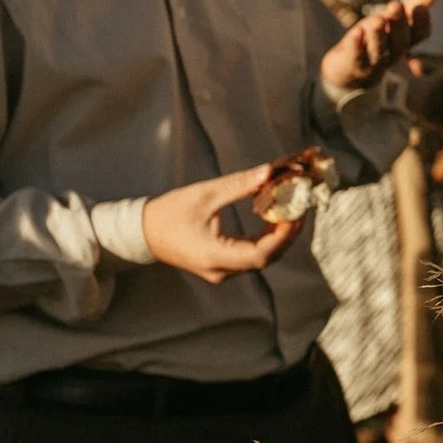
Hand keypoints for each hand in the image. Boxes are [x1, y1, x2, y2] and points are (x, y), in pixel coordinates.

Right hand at [142, 167, 301, 281]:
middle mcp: (220, 270)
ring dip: (280, 235)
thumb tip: (269, 171)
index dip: (283, 235)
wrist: (141, 232)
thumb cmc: (168, 212)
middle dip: (287, 232)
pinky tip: (275, 217)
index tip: (297, 211)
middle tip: (301, 205)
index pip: (261, 254)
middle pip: (266, 257)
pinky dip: (267, 238)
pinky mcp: (222, 266)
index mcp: (213, 256)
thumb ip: (238, 185)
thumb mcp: (204, 194)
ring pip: (262, 258)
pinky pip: (253, 256)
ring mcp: (221, 271)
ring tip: (292, 208)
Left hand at [320, 0, 441, 93]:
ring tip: (378, 19)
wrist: (350, 69)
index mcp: (406, 40)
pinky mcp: (352, 67)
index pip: (420, 34)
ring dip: (379, 35)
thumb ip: (419, 0)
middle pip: (400, 42)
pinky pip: (355, 58)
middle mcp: (393, 53)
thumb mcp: (398, 17)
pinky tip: (356, 33)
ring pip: (379, 50)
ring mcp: (373, 63)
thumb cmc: (380, 38)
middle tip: (396, 4)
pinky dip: (356, 46)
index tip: (420, 7)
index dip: (421, 22)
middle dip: (399, 24)